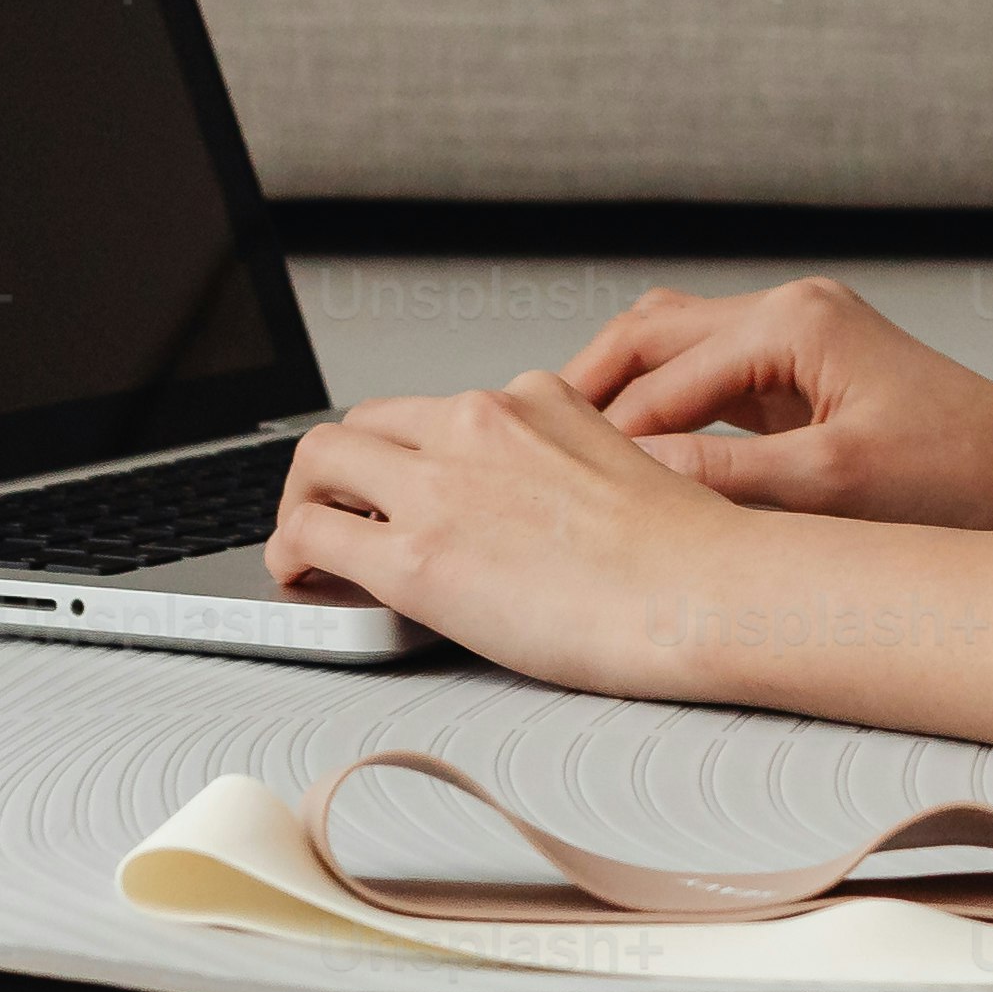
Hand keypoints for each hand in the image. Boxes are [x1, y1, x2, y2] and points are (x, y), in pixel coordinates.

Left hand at [262, 371, 755, 698]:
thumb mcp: (623, 465)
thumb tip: (527, 508)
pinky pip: (313, 533)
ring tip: (305, 540)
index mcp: (533, 398)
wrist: (702, 593)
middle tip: (336, 509)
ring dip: (302, 499)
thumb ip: (561, 464)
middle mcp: (477, 423)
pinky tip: (298, 573)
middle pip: (366, 422)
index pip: (439, 411)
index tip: (399, 485)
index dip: (408, 453)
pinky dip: (290, 549)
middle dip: (342, 467)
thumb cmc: (687, 555)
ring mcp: (439, 484)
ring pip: (322, 460)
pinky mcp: (413, 555)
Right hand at [553, 276, 992, 526]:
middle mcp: (789, 310)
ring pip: (673, 344)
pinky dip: (665, 408)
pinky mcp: (803, 371)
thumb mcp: (830, 486)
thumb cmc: (956, 476)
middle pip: (651, 331)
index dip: (606, 431)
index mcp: (793, 322)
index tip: (552, 481)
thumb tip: (632, 479)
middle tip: (530, 448)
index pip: (665, 371)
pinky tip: (635, 456)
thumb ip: (725, 478)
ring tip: (567, 453)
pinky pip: (709, 375)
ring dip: (622, 392)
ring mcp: (795, 335)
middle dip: (590, 387)